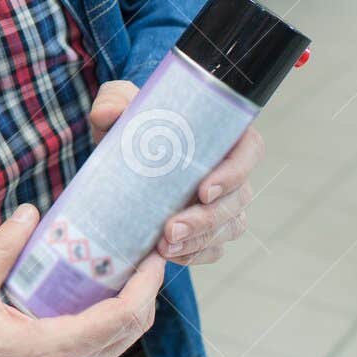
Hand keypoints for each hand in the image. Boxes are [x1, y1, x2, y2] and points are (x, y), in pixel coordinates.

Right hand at [0, 204, 164, 356]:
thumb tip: (29, 213)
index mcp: (56, 347)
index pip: (124, 316)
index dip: (147, 284)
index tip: (154, 255)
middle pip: (133, 329)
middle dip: (145, 290)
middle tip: (142, 255)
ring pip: (120, 342)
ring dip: (129, 307)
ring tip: (119, 271)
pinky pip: (102, 352)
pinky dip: (108, 324)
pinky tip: (91, 300)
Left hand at [90, 79, 262, 265]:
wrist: (119, 154)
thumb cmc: (134, 122)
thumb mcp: (121, 105)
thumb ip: (115, 102)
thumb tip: (108, 114)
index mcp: (222, 134)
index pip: (249, 150)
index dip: (234, 172)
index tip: (203, 190)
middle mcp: (229, 169)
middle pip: (238, 197)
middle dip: (207, 218)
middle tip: (172, 229)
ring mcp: (223, 201)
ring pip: (229, 226)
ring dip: (199, 241)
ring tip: (165, 247)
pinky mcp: (208, 227)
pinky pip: (214, 247)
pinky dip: (195, 254)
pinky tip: (170, 255)